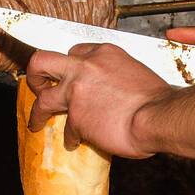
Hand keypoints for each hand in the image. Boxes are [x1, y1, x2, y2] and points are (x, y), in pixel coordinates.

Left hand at [25, 43, 175, 157]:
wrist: (160, 117)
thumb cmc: (157, 100)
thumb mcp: (134, 72)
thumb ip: (113, 74)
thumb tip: (106, 88)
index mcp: (102, 53)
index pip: (74, 52)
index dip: (69, 65)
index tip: (67, 75)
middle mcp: (84, 68)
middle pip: (41, 61)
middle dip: (34, 75)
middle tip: (36, 86)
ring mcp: (76, 91)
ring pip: (42, 99)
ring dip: (37, 113)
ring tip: (37, 122)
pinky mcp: (76, 117)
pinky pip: (68, 129)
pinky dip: (72, 137)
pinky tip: (76, 142)